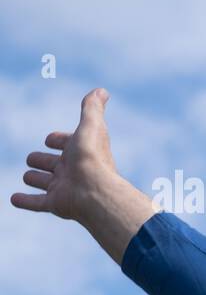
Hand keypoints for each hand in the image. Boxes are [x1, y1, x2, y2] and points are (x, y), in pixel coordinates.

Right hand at [10, 88, 154, 262]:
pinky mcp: (55, 204)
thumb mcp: (90, 126)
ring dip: (36, 179)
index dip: (60, 140)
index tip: (51, 139)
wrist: (94, 191)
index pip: (67, 144)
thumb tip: (102, 90)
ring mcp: (64, 188)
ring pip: (45, 183)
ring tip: (28, 177)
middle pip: (53, 164)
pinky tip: (13, 199)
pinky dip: (25, 201)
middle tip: (33, 159)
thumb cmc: (91, 157)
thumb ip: (92, 108)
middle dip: (43, 161)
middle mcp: (73, 170)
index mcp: (81, 152)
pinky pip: (36, 203)